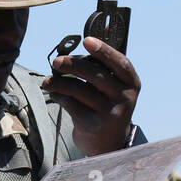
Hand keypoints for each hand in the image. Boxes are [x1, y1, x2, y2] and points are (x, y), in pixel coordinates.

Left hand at [42, 36, 140, 155]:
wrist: (108, 144)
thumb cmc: (107, 106)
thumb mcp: (112, 87)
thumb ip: (103, 67)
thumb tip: (93, 36)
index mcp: (132, 83)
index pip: (120, 63)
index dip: (103, 50)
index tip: (87, 40)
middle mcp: (125, 98)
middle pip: (94, 74)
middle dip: (71, 65)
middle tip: (56, 62)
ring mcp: (110, 113)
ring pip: (77, 89)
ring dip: (57, 82)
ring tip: (48, 81)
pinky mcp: (93, 125)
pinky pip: (70, 104)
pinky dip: (58, 96)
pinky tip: (54, 94)